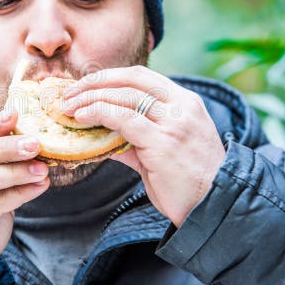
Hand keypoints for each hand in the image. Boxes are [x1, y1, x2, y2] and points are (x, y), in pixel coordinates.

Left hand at [63, 66, 225, 226]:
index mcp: (185, 102)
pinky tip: (82, 118)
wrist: (216, 208)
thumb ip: (136, 138)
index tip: (85, 85)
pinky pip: (123, 119)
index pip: (141, 76)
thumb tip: (101, 134)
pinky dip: (98, 113)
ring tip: (68, 107)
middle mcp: (182, 106)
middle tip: (69, 93)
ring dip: (90, 98)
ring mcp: (174, 123)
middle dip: (95, 83)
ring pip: (124, 96)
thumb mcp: (164, 150)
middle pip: (130, 80)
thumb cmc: (189, 184)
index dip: (109, 76)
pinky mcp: (163, 142)